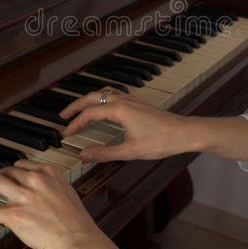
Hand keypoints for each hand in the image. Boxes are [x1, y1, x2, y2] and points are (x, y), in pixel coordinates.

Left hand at [0, 160, 100, 248]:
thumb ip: (51, 188)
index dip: (13, 173)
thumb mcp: (67, 193)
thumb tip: (40, 193)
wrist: (77, 240)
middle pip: (7, 171)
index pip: (23, 165)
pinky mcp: (14, 214)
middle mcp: (35, 179)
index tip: (9, 179)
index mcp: (49, 173)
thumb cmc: (76, 223)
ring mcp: (23, 196)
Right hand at [58, 87, 192, 163]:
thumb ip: (105, 153)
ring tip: (79, 110)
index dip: (75, 124)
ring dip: (88, 100)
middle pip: (92, 97)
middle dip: (75, 106)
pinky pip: (113, 94)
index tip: (65, 134)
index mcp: (119, 110)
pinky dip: (101, 99)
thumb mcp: (130, 151)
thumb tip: (84, 155)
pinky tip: (102, 108)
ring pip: (103, 93)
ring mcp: (131, 99)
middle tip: (62, 116)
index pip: (89, 114)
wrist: (184, 133)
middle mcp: (124, 100)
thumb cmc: (161, 141)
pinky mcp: (137, 102)